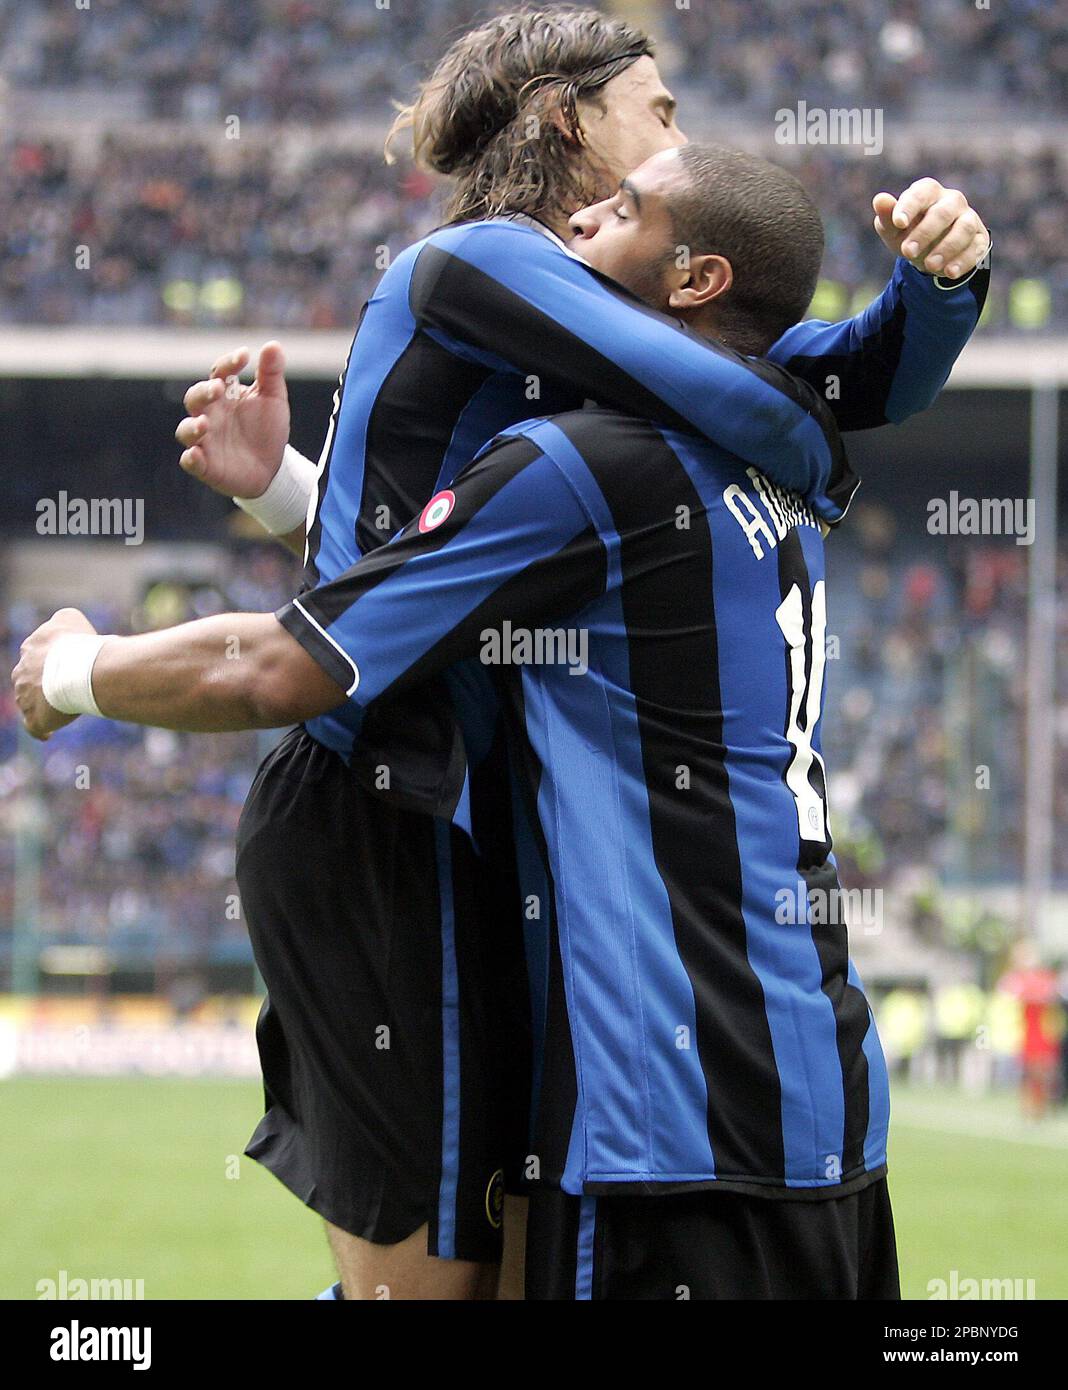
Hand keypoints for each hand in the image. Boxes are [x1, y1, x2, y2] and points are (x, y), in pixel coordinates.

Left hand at [12, 608, 96, 739]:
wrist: (81, 670)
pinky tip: (49, 733)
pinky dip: (42, 730)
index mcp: (30, 648)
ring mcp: (24, 697)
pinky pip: (34, 728)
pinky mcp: (34, 718)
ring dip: (43, 705)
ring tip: (63, 708)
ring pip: (29, 703)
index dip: (53, 661)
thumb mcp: (71, 618)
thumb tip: (65, 626)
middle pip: (29, 680)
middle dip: (44, 684)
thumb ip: (62, 621)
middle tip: (69, 686)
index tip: (68, 666)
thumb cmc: (80, 644)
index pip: (37, 655)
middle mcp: (21, 672)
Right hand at [174, 341, 290, 498]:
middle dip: (203, 392)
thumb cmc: (267, 428)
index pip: (219, 372)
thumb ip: (271, 374)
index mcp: (224, 394)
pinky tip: (197, 455)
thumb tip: (273, 345)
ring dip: (192, 426)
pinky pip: (190, 461)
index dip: (228, 363)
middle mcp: (209, 414)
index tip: (245, 356)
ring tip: (204, 424)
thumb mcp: (274, 400)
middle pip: (195, 397)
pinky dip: (191, 458)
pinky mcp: (206, 465)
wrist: (273, 467)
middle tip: (217, 389)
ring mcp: (205, 440)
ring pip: (186, 429)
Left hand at [873, 179, 989, 278]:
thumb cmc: (910, 234)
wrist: (930, 253)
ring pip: (965, 228)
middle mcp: (952, 201)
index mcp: (929, 193)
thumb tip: (879, 200)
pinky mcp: (979, 239)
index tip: (898, 222)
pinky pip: (976, 248)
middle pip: (943, 212)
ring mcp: (968, 219)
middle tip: (908, 252)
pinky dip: (963, 261)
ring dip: (947, 248)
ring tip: (930, 266)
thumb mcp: (894, 230)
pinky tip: (949, 273)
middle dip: (925, 233)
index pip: (922, 192)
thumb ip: (887, 216)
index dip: (910, 206)